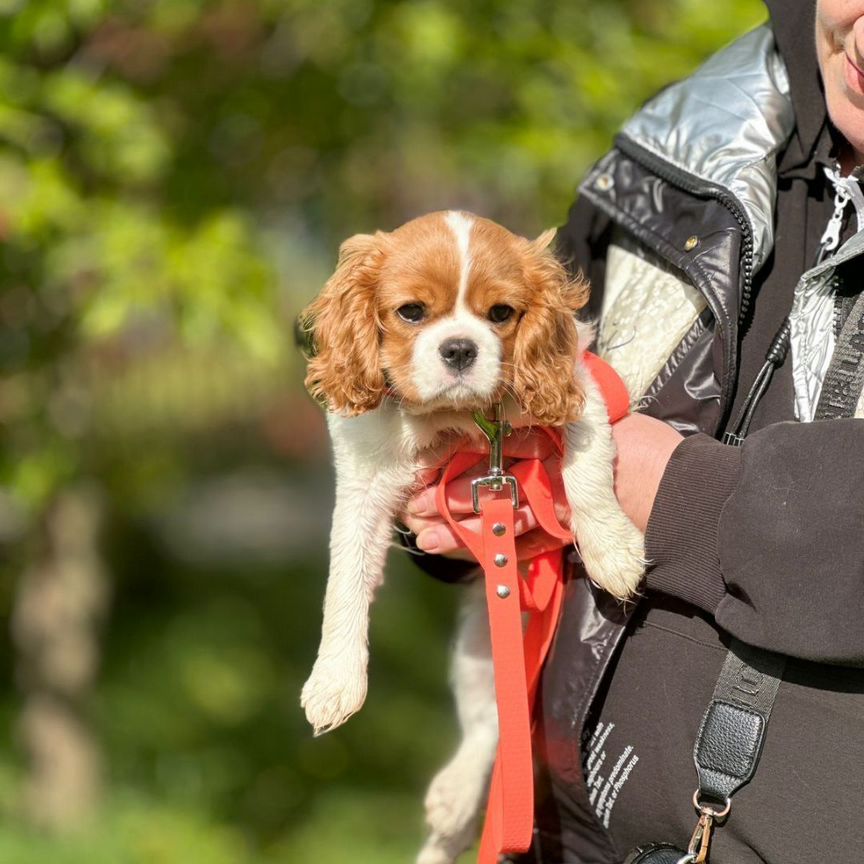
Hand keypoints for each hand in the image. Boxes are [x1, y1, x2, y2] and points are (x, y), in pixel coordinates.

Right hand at [401, 414, 682, 560]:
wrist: (693, 516)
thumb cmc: (644, 465)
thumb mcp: (590, 442)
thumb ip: (536, 437)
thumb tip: (516, 459)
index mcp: (556, 429)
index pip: (494, 439)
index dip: (457, 455)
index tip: (426, 467)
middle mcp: (553, 462)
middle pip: (489, 476)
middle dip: (449, 494)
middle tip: (413, 507)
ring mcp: (557, 499)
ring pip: (497, 509)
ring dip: (458, 522)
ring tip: (421, 532)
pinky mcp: (563, 530)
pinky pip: (518, 536)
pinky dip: (487, 543)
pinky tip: (450, 545)